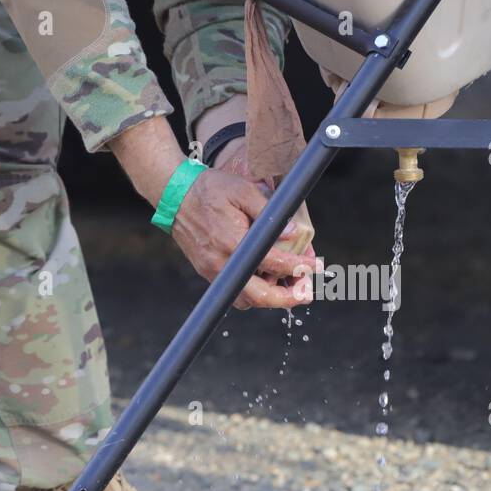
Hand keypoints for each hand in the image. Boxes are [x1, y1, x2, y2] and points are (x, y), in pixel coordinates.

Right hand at [172, 160, 314, 309]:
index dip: (299, 266)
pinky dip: (255, 292)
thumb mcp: (243, 190)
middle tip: (307, 292)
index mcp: (233, 243)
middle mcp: (222, 263)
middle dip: (288, 298)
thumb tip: (293, 232)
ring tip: (292, 286)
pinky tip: (269, 280)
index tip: (315, 265)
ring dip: (271, 298)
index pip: (274, 263)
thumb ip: (270, 211)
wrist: (175, 196)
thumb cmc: (210, 190)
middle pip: (260, 296)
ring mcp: (213, 272)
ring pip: (247, 300)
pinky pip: (235, 292)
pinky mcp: (209, 272)